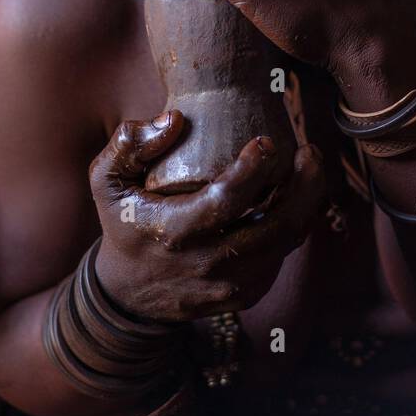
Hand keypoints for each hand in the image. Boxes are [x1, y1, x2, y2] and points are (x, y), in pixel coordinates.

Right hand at [89, 113, 324, 321]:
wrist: (129, 293)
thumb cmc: (124, 222)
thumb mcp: (106, 181)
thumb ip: (129, 144)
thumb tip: (175, 119)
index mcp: (174, 232)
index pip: (225, 201)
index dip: (252, 170)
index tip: (266, 141)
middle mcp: (207, 263)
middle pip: (275, 226)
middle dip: (303, 186)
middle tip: (309, 150)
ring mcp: (229, 285)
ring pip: (286, 243)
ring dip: (306, 203)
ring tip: (309, 166)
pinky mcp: (244, 296)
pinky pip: (282, 258)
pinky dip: (295, 225)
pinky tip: (296, 196)